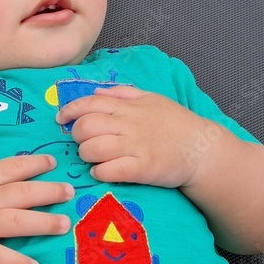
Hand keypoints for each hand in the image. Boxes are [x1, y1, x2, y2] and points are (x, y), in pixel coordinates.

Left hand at [55, 85, 222, 188]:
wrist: (202, 149)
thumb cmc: (176, 123)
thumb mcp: (152, 99)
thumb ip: (123, 94)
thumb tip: (95, 91)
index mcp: (130, 106)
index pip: (90, 103)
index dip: (70, 111)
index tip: (61, 119)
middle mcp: (130, 124)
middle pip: (86, 126)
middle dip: (77, 136)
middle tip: (82, 142)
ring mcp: (136, 146)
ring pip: (93, 148)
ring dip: (86, 155)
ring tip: (92, 158)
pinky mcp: (142, 168)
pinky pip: (110, 170)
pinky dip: (99, 172)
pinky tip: (101, 172)